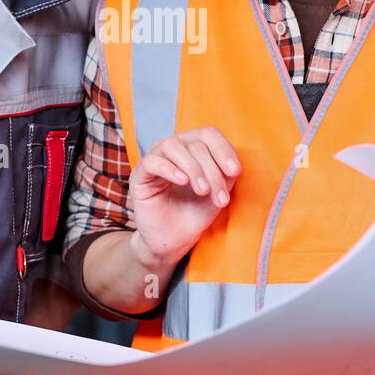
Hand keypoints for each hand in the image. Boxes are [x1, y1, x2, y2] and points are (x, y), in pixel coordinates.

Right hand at [128, 127, 240, 267]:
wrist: (175, 241)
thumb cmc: (196, 213)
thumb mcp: (218, 191)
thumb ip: (225, 174)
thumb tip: (232, 163)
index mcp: (192, 148)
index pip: (207, 134)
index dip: (223, 149)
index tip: (235, 172)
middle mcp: (173, 149)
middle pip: (195, 143)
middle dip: (212, 170)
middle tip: (220, 198)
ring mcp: (155, 160)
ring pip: (173, 145)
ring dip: (193, 167)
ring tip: (203, 191)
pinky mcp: (139, 175)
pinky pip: (152, 161)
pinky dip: (170, 169)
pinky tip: (182, 182)